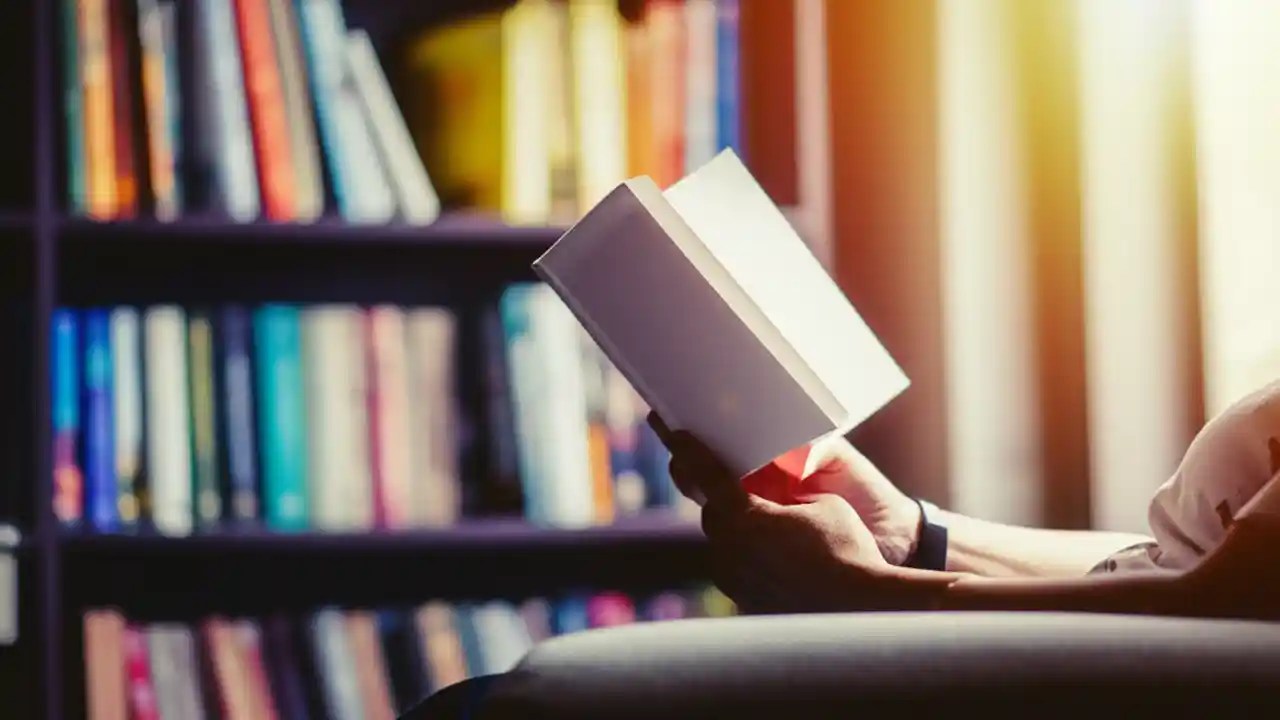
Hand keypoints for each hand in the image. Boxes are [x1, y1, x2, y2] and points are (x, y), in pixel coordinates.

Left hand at [662, 428, 911, 613]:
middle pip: (714, 513)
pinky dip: (751, 558)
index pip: (708, 475)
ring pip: (724, 544)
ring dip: (738, 531)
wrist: (860, 608)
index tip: (675, 433)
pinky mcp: (746, 601)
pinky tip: (776, 558)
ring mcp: (734, 579)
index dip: (691, 452)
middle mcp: (729, 549)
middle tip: (737, 486)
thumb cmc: (847, 548)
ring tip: (764, 524)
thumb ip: (790, 493)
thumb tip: (779, 495)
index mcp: (744, 516)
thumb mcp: (823, 504)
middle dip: (724, 499)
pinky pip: (739, 569)